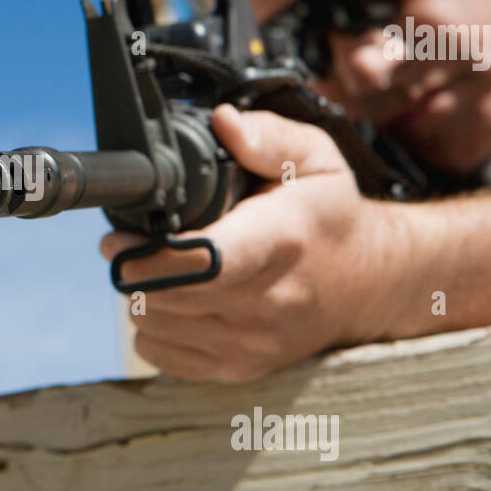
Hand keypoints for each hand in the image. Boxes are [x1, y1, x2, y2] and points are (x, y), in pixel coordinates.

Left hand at [99, 104, 404, 381]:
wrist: (371, 282)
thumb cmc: (331, 216)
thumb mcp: (315, 159)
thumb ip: (268, 136)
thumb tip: (223, 122)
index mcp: (280, 242)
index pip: (200, 263)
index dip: (145, 254)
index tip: (119, 238)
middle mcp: (267, 301)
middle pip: (161, 296)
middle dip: (132, 267)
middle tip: (132, 243)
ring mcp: (253, 342)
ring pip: (153, 326)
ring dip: (141, 295)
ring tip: (158, 267)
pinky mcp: (239, 368)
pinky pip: (161, 354)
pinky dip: (154, 328)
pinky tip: (173, 300)